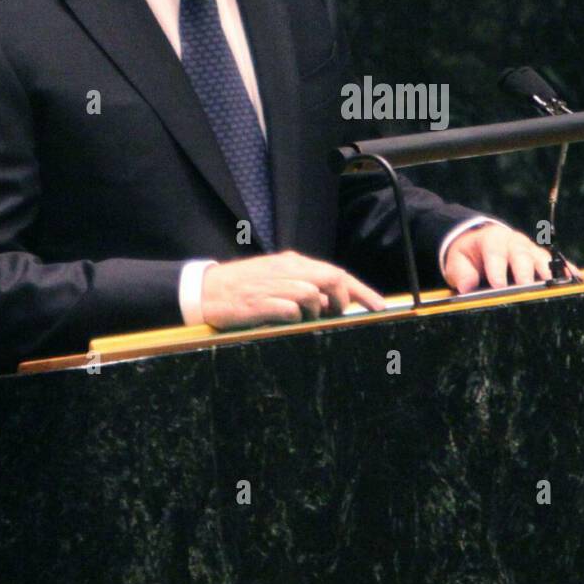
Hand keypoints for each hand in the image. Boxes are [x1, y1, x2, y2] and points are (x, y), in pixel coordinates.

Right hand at [201, 250, 386, 329]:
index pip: (336, 273)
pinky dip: (295, 318)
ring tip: (304, 320)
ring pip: (313, 296)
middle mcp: (287, 270)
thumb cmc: (243, 287)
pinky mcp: (261, 303)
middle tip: (338, 316)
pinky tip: (285, 320)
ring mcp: (274, 286)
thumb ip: (303, 284)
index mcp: (293, 262)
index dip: (361, 291)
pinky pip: (291, 310)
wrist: (205, 291)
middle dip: (342, 301)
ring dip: (316, 313)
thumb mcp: (275, 278)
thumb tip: (330, 302)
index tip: (378, 306)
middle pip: (332, 279)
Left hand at [443, 223, 570, 293]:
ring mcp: (531, 251)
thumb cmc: (470, 256)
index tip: (498, 285)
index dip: (497, 268)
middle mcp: (515, 243)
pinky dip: (567, 272)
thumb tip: (468, 286)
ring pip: (542, 260)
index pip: (495, 252)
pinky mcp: (541, 259)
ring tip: (557, 288)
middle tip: (526, 289)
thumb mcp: (458, 261)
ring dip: (549, 274)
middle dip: (525, 273)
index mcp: (492, 240)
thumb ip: (460, 273)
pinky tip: (577, 280)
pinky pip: (557, 265)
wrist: (479, 244)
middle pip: (522, 255)